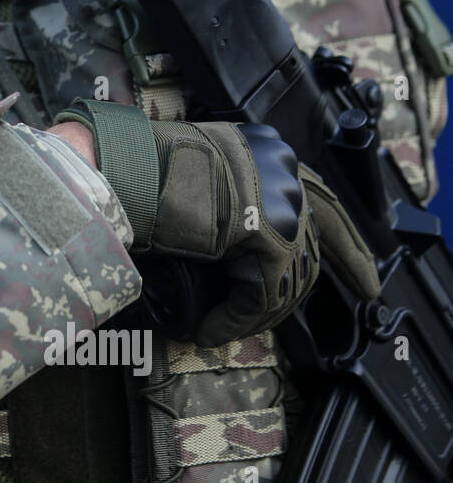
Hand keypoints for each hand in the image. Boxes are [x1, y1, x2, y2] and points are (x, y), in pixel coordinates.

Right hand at [54, 100, 380, 345]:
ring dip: (257, 311)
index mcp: (264, 150)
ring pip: (289, 275)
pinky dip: (236, 321)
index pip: (321, 198)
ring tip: (222, 327)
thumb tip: (231, 250)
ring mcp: (277, 202)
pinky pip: (261, 295)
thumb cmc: (132, 173)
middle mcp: (280, 169)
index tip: (365, 270)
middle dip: (337, 274)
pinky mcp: (266, 236)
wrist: (117, 171)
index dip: (346, 240)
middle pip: (322, 237)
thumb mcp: (191, 180)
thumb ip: (224, 203)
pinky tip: (210, 331)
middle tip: (356, 297)